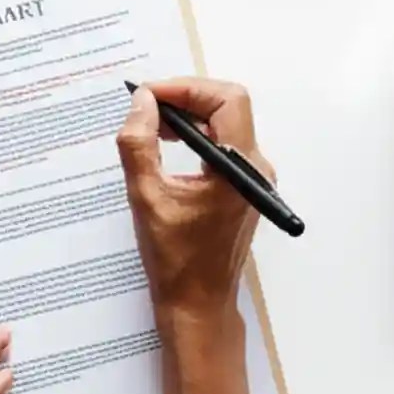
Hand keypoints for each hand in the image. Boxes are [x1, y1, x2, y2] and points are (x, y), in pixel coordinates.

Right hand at [116, 78, 273, 316]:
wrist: (197, 305)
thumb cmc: (175, 261)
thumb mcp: (146, 198)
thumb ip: (139, 145)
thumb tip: (140, 104)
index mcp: (239, 169)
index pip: (226, 100)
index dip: (186, 88)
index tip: (149, 95)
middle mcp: (254, 169)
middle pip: (227, 107)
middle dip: (184, 99)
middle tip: (145, 107)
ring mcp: (251, 179)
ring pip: (224, 125)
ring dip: (188, 118)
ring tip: (150, 126)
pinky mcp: (241, 189)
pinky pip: (220, 147)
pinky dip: (193, 138)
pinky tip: (165, 146)